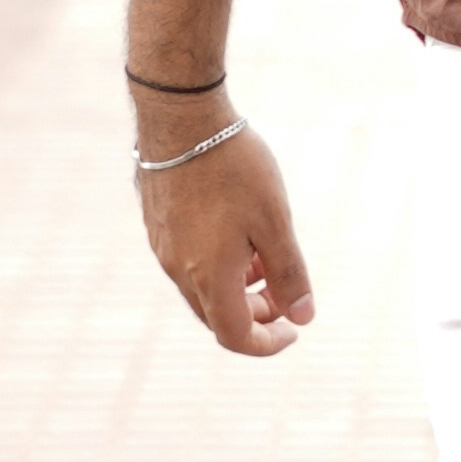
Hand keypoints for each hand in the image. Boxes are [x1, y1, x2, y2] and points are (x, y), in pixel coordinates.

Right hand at [138, 121, 313, 355]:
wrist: (181, 117)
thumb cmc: (233, 167)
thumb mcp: (275, 220)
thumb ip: (289, 274)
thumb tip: (303, 317)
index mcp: (209, 276)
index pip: (235, 336)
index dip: (268, 344)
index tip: (294, 330)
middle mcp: (178, 269)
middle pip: (216, 317)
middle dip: (254, 317)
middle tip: (285, 297)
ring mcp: (163, 246)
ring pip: (202, 289)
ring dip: (236, 290)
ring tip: (265, 259)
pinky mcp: (157, 223)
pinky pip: (188, 263)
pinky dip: (217, 266)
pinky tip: (238, 233)